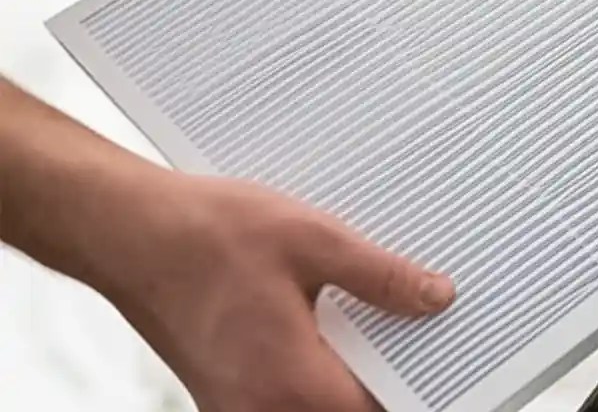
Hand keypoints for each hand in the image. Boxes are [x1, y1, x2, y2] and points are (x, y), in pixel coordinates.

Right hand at [103, 171, 454, 411]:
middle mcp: (264, 409)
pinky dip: (315, 370)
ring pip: (318, 407)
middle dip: (385, 379)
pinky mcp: (223, 392)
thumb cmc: (202, 234)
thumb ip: (382, 277)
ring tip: (370, 323)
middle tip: (410, 331)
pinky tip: (324, 323)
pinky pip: (285, 396)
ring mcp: (238, 406)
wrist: (125, 231)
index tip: (444, 360)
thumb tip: (435, 297)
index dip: (419, 387)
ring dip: (348, 376)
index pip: (379, 411)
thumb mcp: (313, 240)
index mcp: (295, 384)